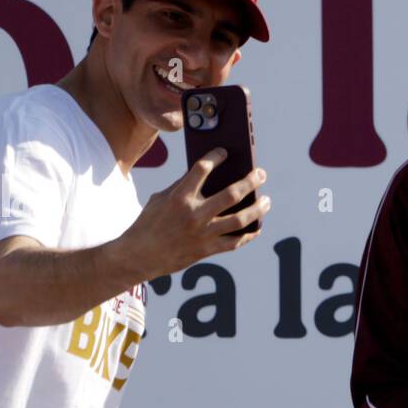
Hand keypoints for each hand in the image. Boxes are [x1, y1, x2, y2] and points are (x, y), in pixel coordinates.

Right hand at [117, 148, 270, 280]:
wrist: (140, 256)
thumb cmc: (150, 223)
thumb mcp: (161, 198)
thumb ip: (183, 186)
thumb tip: (208, 174)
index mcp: (179, 197)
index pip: (202, 168)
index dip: (216, 156)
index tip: (225, 152)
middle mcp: (194, 214)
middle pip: (231, 194)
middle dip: (250, 182)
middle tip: (261, 174)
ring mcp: (203, 233)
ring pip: (239, 220)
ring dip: (257, 209)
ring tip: (266, 201)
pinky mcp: (207, 250)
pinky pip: (235, 242)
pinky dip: (249, 234)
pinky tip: (256, 227)